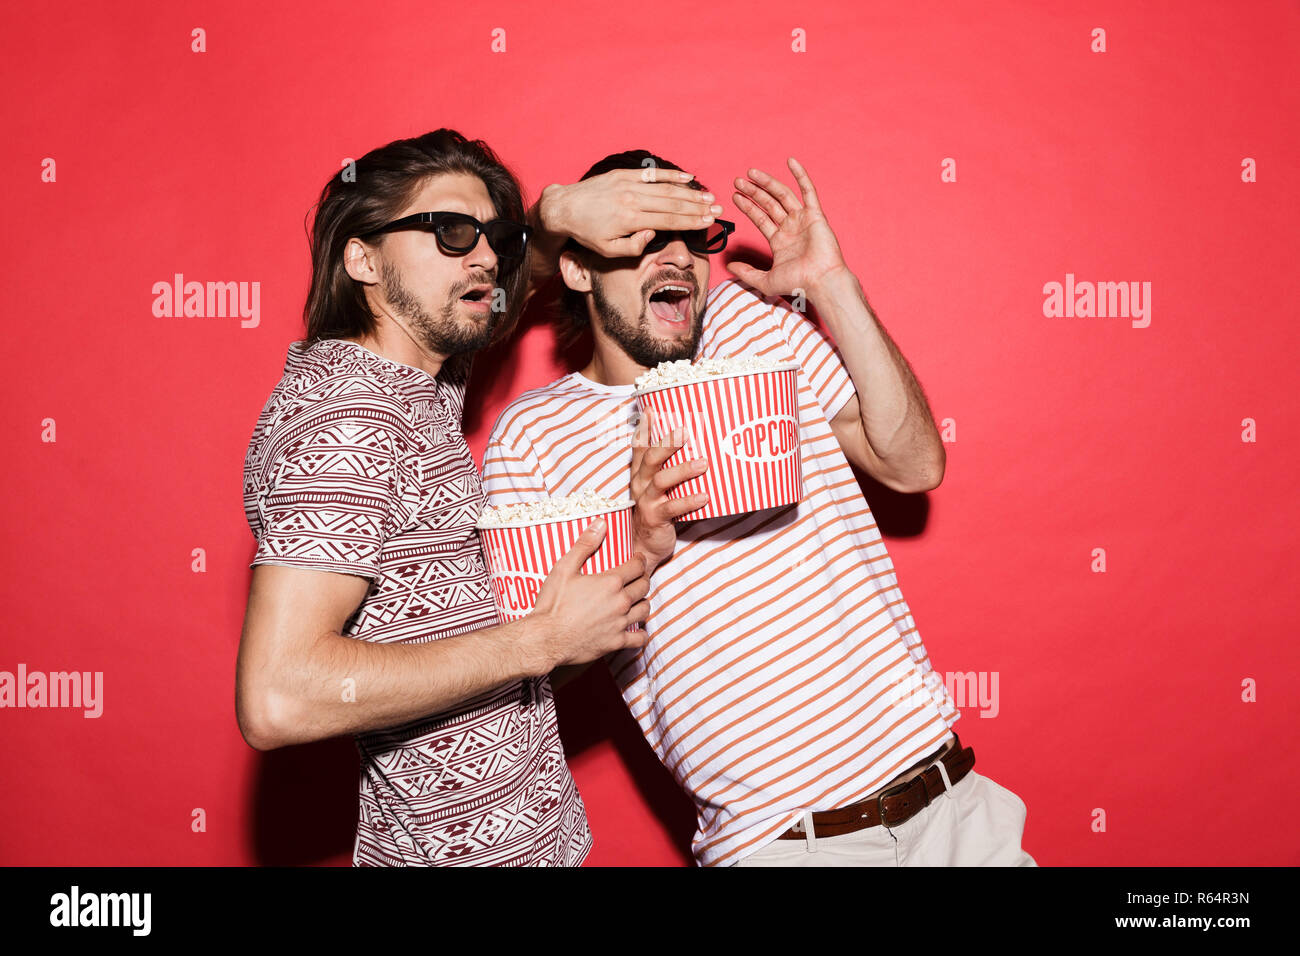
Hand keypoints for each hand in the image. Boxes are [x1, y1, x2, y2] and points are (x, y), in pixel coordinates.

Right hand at [530, 518, 650, 668]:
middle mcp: (620, 602)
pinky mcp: (616, 642)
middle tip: (637, 577)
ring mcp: (620, 623)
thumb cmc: (552, 604)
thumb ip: (584, 545)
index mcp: (610, 582)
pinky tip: (636, 630)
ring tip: (637, 600)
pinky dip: (641, 633)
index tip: (637, 559)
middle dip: (642, 579)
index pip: (637, 566)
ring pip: (644, 610)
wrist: (546, 638)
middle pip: (643, 586)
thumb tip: (601, 524)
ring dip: (643, 602)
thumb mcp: (564, 568)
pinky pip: (639, 638)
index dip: (639, 560)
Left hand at [540, 167, 722, 257]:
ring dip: (690, 193)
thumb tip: (654, 234)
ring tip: (709, 197)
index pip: (669, 220)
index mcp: (630, 220)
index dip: (692, 221)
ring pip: (666, 189)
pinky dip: (671, 175)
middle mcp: (632, 199)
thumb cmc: (587, 233)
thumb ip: (633, 246)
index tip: (710, 222)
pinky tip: (688, 177)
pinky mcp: (624, 174)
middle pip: (673, 203)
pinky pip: (652, 174)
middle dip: (698, 207)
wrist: (564, 208)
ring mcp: (628, 184)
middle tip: (718, 210)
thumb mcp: (607, 251)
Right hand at [629, 409, 709, 573]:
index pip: (639, 447)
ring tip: (703, 464)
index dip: (644, 428)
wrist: (644, 547)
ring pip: (662, 481)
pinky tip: (705, 496)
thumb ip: (671, 471)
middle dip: (667, 444)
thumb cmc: (657, 513)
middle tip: (686, 432)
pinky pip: (672, 507)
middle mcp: (640, 485)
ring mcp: (646, 501)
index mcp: (641, 475)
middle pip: (651, 459)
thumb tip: (699, 450)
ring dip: (683, 470)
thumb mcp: (660, 489)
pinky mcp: (655, 518)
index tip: (652, 409)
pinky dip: (689, 501)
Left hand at [727, 157, 849, 297]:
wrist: (820, 281)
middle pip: (768, 204)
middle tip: (738, 180)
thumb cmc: (797, 284)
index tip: (735, 196)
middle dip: (753, 192)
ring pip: (783, 195)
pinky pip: (808, 191)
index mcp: (780, 241)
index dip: (747, 206)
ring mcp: (803, 220)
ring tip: (751, 173)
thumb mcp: (765, 280)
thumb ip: (746, 272)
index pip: (760, 218)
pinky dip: (801, 175)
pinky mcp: (816, 215)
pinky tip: (791, 162)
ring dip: (767, 183)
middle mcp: (791, 228)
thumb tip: (728, 266)